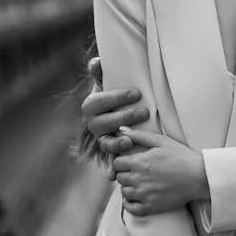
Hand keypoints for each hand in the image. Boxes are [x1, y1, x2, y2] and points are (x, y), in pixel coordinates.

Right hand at [81, 56, 149, 177]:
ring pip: (105, 143)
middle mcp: (93, 123)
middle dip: (123, 118)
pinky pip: (110, 160)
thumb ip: (103, 72)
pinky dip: (112, 168)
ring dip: (117, 143)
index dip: (116, 98)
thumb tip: (96, 61)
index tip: (136, 93)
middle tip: (144, 112)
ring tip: (131, 141)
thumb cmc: (117, 92)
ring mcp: (102, 138)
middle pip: (103, 123)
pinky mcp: (112, 151)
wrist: (120, 109)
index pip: (100, 101)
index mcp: (91, 105)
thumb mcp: (111, 80)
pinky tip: (116, 173)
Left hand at [113, 128, 208, 215]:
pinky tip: (138, 196)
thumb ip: (140, 135)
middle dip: (126, 173)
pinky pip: (130, 208)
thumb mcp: (163, 141)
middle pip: (119, 178)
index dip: (122, 161)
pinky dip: (130, 203)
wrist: (199, 177)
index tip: (130, 162)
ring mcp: (144, 194)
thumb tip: (121, 129)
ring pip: (124, 192)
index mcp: (140, 162)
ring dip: (129, 187)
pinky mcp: (150, 206)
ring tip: (140, 183)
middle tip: (137, 171)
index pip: (117, 163)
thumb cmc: (182, 157)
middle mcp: (138, 179)